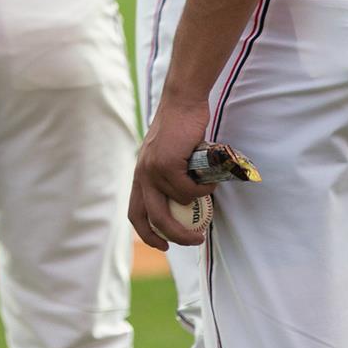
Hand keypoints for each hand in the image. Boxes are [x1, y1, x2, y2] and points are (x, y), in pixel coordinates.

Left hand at [130, 95, 214, 249]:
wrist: (182, 102)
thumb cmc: (180, 128)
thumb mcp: (168, 155)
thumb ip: (170, 175)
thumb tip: (185, 202)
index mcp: (140, 175)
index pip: (136, 213)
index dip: (147, 233)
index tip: (163, 245)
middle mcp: (142, 175)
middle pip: (153, 218)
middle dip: (174, 236)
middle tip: (194, 240)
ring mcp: (153, 170)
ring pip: (177, 203)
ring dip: (197, 204)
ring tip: (211, 193)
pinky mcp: (167, 164)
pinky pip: (188, 190)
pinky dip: (203, 191)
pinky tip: (212, 182)